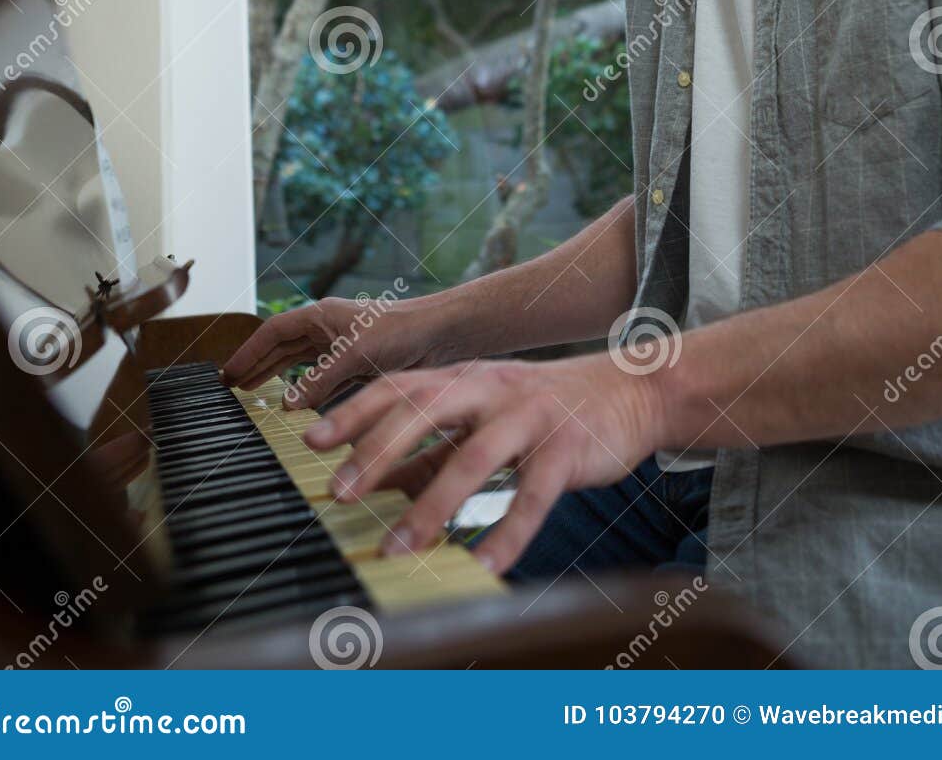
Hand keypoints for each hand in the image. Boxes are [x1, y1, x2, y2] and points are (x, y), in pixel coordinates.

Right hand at [221, 296, 436, 410]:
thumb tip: (287, 403)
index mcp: (321, 315)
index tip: (228, 372)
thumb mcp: (355, 355)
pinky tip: (295, 405)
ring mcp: (342, 347)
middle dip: (257, 364)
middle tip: (232, 386)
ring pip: (299, 363)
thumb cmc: (401, 331)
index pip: (274, 331)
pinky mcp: (357, 365)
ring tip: (253, 393)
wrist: (441, 335)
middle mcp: (328, 328)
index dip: (249, 351)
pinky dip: (305, 390)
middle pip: (282, 346)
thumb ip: (319, 379)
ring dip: (277, 377)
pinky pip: (321, 378)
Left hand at [303, 351, 668, 575]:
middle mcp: (492, 389)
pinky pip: (532, 498)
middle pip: (426, 409)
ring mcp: (531, 418)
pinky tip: (482, 565)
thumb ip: (434, 445)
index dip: (354, 410)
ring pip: (475, 458)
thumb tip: (373, 479)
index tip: (310, 437)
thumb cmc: (545, 407)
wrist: (631, 389)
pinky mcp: (566, 452)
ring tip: (398, 549)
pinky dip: (506, 534)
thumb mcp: (485, 413)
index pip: (400, 385)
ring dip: (431, 506)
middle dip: (378, 450)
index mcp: (465, 377)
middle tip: (337, 490)